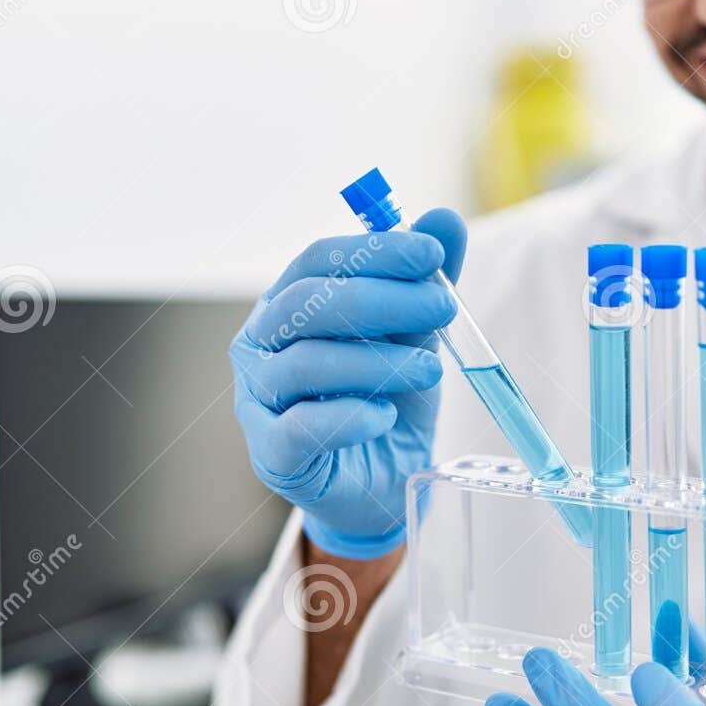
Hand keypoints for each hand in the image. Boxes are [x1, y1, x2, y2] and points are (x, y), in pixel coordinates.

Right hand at [231, 210, 467, 558]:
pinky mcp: (271, 454)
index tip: (433, 255)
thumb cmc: (386, 402)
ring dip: (374, 362)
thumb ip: (425, 284)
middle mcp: (261, 345)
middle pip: (307, 304)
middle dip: (382, 301)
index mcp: (288, 304)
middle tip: (443, 308)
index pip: (320, 260)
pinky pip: (300, 428)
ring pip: (304, 364)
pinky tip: (386, 416)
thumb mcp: (414, 339)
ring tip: (430, 370)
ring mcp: (258, 400)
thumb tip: (446, 219)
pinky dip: (346, 418)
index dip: (375, 251)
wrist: (379, 486)